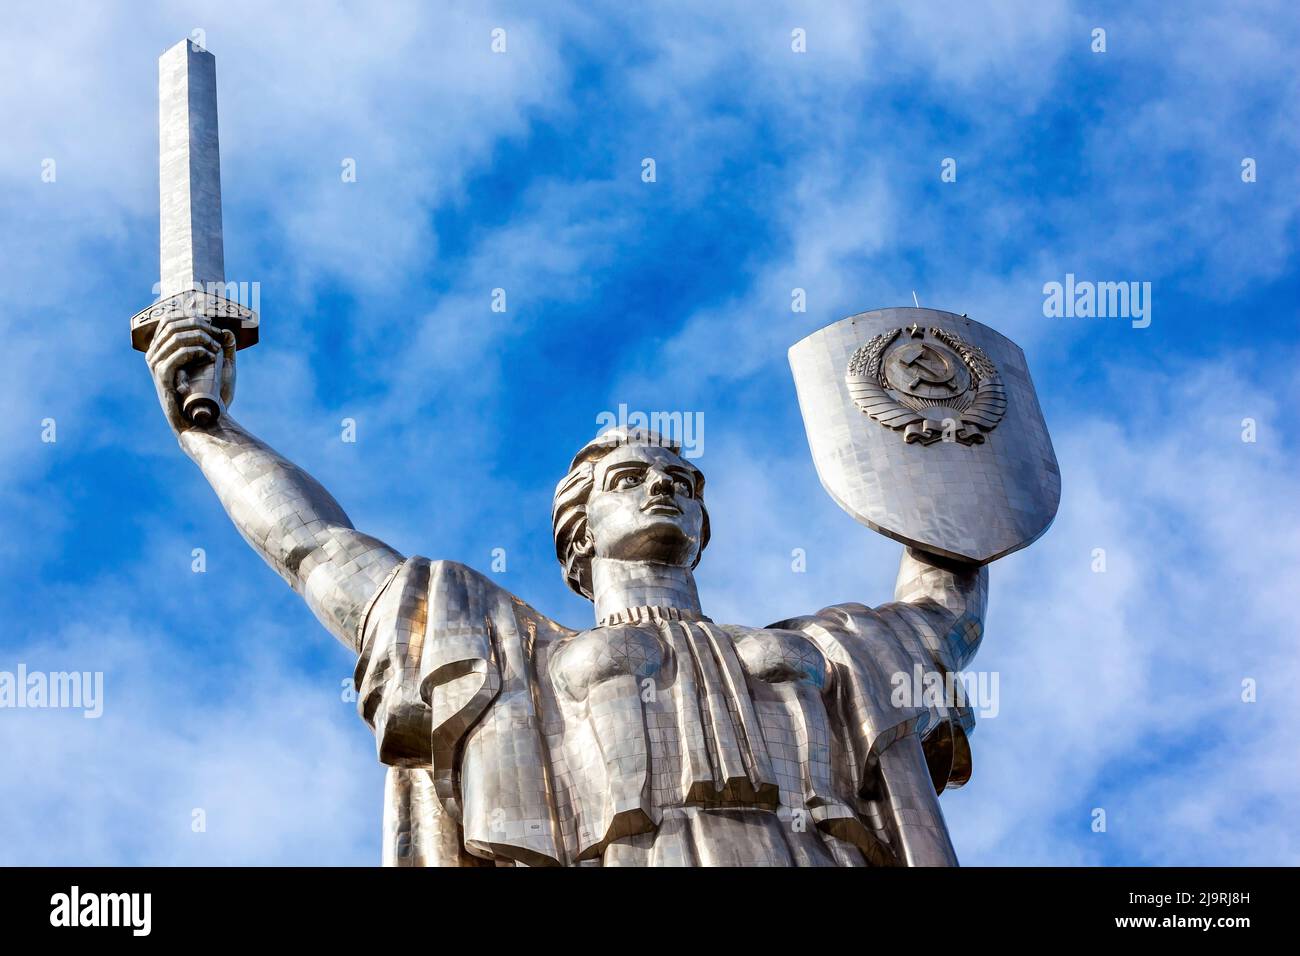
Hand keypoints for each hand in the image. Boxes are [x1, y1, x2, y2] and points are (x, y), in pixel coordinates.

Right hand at [145, 314, 235, 432]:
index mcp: (162, 350)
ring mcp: (156, 365)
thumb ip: (222, 348)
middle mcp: (154, 355)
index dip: (192, 317)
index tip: (214, 327)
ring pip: (176, 336)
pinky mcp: (163, 376)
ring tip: (217, 349)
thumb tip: (226, 330)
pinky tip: (211, 358)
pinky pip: (178, 353)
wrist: (207, 420)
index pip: (169, 320)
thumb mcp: (220, 367)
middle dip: (200, 325)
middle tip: (218, 336)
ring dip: (201, 338)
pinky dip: (198, 350)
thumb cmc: (212, 395)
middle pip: (173, 324)